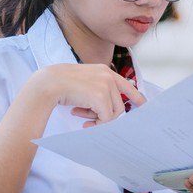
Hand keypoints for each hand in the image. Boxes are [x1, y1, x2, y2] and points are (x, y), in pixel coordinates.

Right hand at [23, 63, 137, 126]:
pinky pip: (106, 118)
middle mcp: (108, 76)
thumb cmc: (61, 84)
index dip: (136, 96)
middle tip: (87, 119)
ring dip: (98, 119)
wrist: (49, 83)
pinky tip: (78, 114)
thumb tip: (108, 109)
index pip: (126, 85)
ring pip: (114, 113)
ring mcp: (105, 85)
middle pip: (119, 105)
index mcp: (104, 71)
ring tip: (80, 114)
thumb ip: (97, 90)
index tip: (143, 104)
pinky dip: (95, 122)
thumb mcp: (84, 82)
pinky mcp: (101, 96)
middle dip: (105, 115)